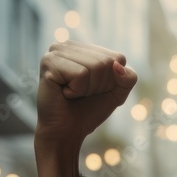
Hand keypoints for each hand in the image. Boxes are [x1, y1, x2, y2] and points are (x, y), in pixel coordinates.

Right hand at [35, 41, 137, 176]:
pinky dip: (78, 90)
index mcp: (83, 48)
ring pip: (96, 66)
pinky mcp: (48, 63)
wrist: (67, 131)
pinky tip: (64, 93)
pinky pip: (81, 74)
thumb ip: (128, 78)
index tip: (95, 90)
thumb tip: (118, 66)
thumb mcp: (116, 93)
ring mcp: (55, 51)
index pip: (118, 58)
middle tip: (82, 94)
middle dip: (100, 85)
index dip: (113, 81)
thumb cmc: (89, 110)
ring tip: (73, 93)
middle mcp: (67, 45)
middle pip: (107, 61)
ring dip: (89, 88)